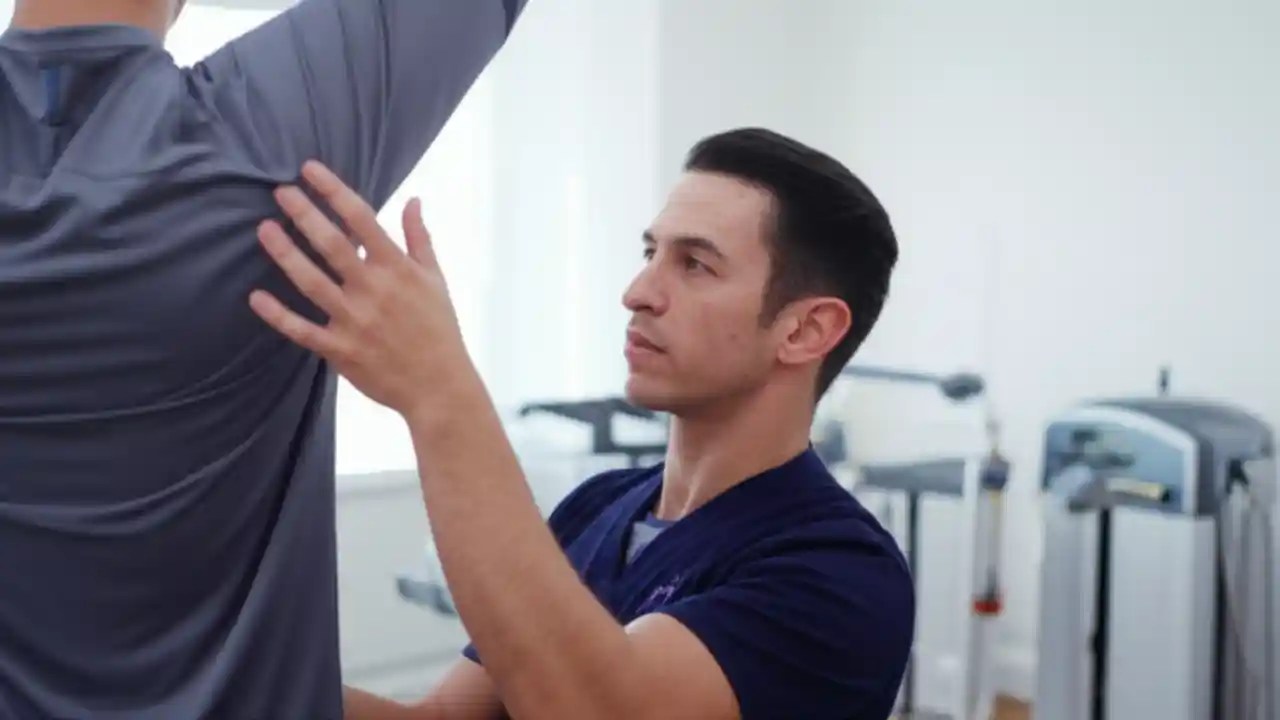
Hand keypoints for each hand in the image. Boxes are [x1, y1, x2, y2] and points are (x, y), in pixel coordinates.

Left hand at [249, 161, 469, 419]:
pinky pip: (303, 330)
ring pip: (311, 283)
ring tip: (264, 230)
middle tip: (280, 192)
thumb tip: (413, 201)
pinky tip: (256, 298)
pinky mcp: (340, 349)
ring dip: (286, 255)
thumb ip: (419, 239)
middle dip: (304, 214)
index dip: (333, 191)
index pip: (362, 219)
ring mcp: (354, 321)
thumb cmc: (439, 330)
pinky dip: (278, 316)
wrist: (439, 386)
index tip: (309, 170)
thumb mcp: (436, 280)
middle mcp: (373, 290)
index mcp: (397, 269)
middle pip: (332, 245)